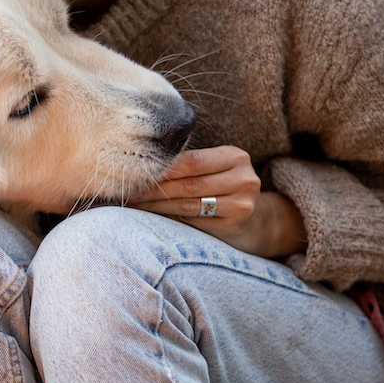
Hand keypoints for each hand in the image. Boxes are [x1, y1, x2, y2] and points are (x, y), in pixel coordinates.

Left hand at [126, 145, 307, 259]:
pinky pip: (194, 222)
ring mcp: (242, 204)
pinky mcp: (235, 225)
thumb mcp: (216, 171)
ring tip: (131, 204)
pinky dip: (169, 219)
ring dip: (155, 205)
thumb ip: (188, 166)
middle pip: (188, 183)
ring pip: (188, 204)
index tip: (131, 170)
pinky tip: (150, 218)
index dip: (161, 167)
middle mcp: (243, 178)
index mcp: (235, 157)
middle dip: (153, 187)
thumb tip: (138, 164)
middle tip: (124, 190)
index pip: (192, 160)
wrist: (259, 223)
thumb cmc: (224, 191)